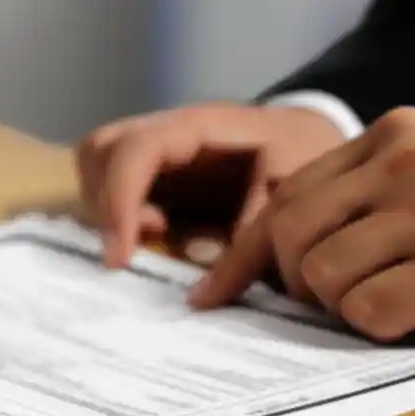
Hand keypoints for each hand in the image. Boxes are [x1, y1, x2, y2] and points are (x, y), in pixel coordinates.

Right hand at [77, 103, 345, 267]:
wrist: (318, 139)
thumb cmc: (306, 156)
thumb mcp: (296, 191)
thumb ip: (252, 232)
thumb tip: (204, 289)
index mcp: (198, 126)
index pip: (135, 150)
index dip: (118, 201)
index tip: (121, 258)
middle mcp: (166, 132)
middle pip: (99, 149)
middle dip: (105, 203)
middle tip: (136, 246)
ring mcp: (157, 151)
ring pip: (97, 166)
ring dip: (108, 209)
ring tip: (154, 238)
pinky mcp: (157, 172)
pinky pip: (115, 187)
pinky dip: (121, 216)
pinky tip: (160, 236)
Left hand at [192, 107, 414, 341]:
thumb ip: (359, 194)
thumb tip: (263, 246)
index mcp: (395, 132)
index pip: (284, 195)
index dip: (241, 252)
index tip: (209, 293)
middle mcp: (412, 160)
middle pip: (289, 235)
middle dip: (294, 282)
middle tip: (333, 297)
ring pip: (322, 277)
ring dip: (348, 305)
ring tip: (399, 295)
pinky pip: (369, 312)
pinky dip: (382, 326)